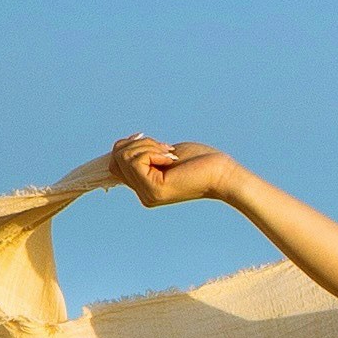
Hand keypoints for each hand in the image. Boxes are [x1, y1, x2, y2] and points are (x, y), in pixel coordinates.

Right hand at [107, 133, 248, 210]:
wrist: (222, 173)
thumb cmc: (200, 161)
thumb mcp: (164, 154)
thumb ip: (143, 154)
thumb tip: (120, 146)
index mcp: (144, 187)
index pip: (115, 162)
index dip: (129, 146)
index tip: (153, 142)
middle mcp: (142, 195)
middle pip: (116, 157)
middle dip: (138, 143)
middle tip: (166, 149)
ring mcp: (147, 194)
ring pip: (124, 156)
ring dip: (147, 145)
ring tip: (169, 153)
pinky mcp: (154, 190)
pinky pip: (136, 160)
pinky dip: (152, 150)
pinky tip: (171, 158)